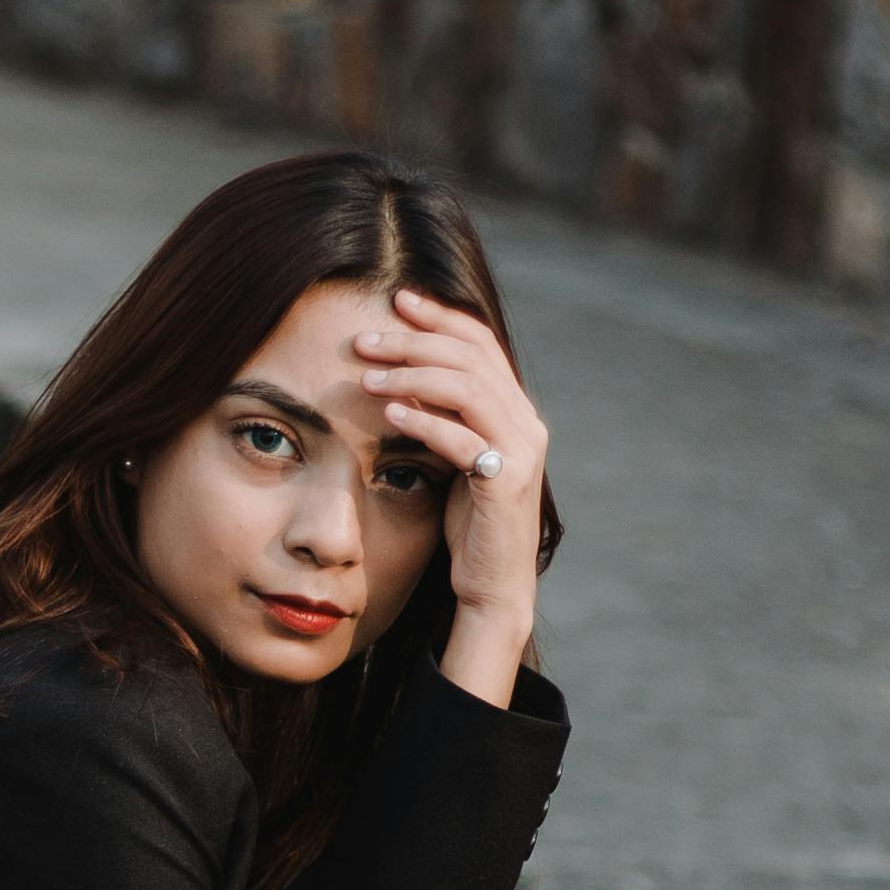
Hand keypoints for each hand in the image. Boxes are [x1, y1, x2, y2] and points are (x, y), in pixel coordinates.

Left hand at [351, 288, 546, 705]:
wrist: (493, 588)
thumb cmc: (468, 527)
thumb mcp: (454, 459)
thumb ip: (443, 417)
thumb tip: (402, 376)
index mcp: (514, 409)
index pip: (479, 342)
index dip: (439, 316)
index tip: (396, 300)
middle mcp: (525, 423)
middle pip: (470, 356)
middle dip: (414, 340)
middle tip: (364, 339)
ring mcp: (521, 451)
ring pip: (467, 389)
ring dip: (412, 375)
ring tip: (367, 375)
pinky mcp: (506, 483)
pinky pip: (463, 439)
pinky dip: (424, 420)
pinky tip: (389, 412)